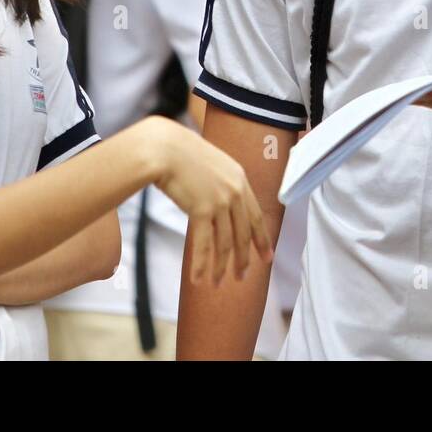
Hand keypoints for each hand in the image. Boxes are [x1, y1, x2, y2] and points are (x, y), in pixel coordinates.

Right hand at [142, 117, 273, 286]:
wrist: (164, 148)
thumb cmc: (180, 153)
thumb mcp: (211, 164)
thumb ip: (221, 183)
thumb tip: (221, 204)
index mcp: (240, 178)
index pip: (256, 215)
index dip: (262, 239)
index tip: (267, 256)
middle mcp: (234, 191)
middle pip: (243, 233)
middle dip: (243, 259)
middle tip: (242, 277)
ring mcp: (220, 200)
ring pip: (225, 243)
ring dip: (221, 267)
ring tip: (218, 284)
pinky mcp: (202, 209)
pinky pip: (204, 244)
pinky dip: (202, 265)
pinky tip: (199, 280)